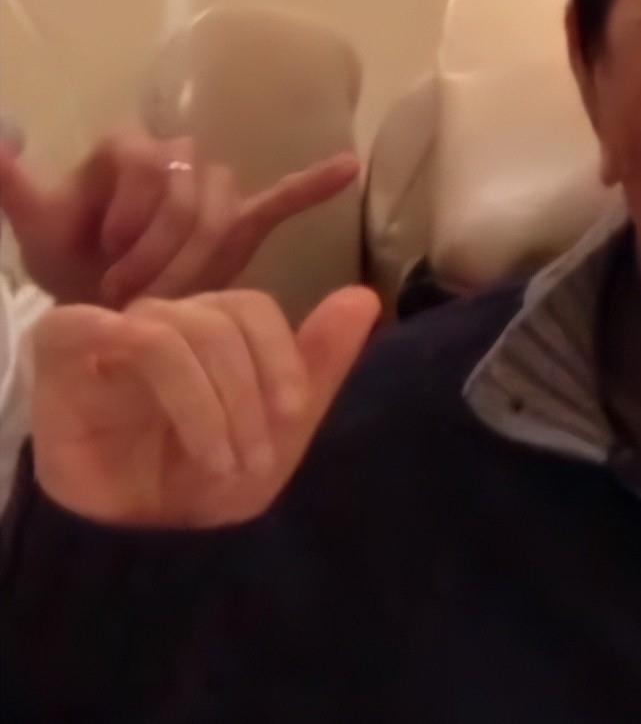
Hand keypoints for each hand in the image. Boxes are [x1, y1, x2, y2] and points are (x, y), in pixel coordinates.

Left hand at [0, 132, 359, 307]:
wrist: (104, 299)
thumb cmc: (69, 260)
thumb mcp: (34, 225)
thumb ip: (15, 186)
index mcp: (129, 149)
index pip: (146, 164)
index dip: (129, 222)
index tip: (105, 274)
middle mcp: (178, 157)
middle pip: (190, 194)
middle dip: (163, 254)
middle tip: (141, 300)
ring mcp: (216, 189)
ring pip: (226, 211)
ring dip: (201, 259)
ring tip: (177, 297)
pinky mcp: (246, 219)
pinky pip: (282, 197)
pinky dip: (313, 184)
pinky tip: (347, 168)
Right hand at [30, 286, 380, 526]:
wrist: (131, 549)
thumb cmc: (198, 487)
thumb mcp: (276, 431)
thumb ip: (318, 363)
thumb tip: (366, 296)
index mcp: (208, 329)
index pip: (253, 307)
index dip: (281, 356)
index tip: (293, 415)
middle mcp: (163, 320)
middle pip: (224, 316)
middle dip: (253, 391)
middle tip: (256, 458)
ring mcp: (112, 327)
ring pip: (186, 328)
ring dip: (220, 404)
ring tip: (225, 465)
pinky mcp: (68, 343)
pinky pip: (134, 337)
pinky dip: (184, 394)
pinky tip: (198, 445)